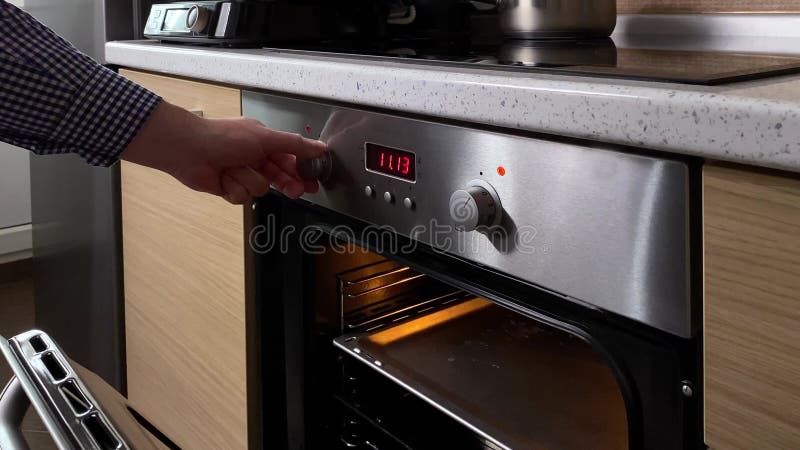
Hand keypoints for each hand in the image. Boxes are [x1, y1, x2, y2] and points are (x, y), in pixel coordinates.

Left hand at [121, 101, 325, 203]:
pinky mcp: (229, 188)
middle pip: (279, 178)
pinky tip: (224, 178)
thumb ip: (295, 145)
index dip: (302, 171)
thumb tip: (320, 147)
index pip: (291, 159)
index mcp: (264, 142)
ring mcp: (241, 174)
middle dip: (286, 183)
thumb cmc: (224, 138)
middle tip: (296, 190)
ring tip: (235, 168)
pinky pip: (242, 197)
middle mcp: (254, 158)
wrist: (188, 150)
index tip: (313, 182)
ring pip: (259, 188)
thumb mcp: (265, 138)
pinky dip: (234, 188)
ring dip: (248, 180)